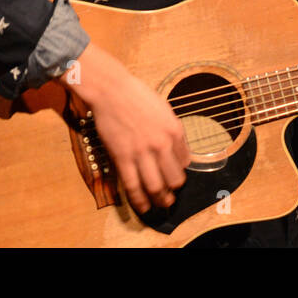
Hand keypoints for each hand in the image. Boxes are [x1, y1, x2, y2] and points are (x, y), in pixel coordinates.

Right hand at [60, 43, 191, 214]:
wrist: (112, 90)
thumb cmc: (138, 96)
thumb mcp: (165, 110)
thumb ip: (173, 131)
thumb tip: (179, 154)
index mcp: (175, 130)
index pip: (185, 161)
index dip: (181, 171)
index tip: (175, 175)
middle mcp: (162, 144)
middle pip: (174, 178)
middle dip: (174, 190)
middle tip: (171, 196)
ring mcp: (142, 152)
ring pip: (156, 186)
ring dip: (160, 200)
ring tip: (161, 205)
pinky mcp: (123, 158)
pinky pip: (133, 186)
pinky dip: (139, 200)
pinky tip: (143, 207)